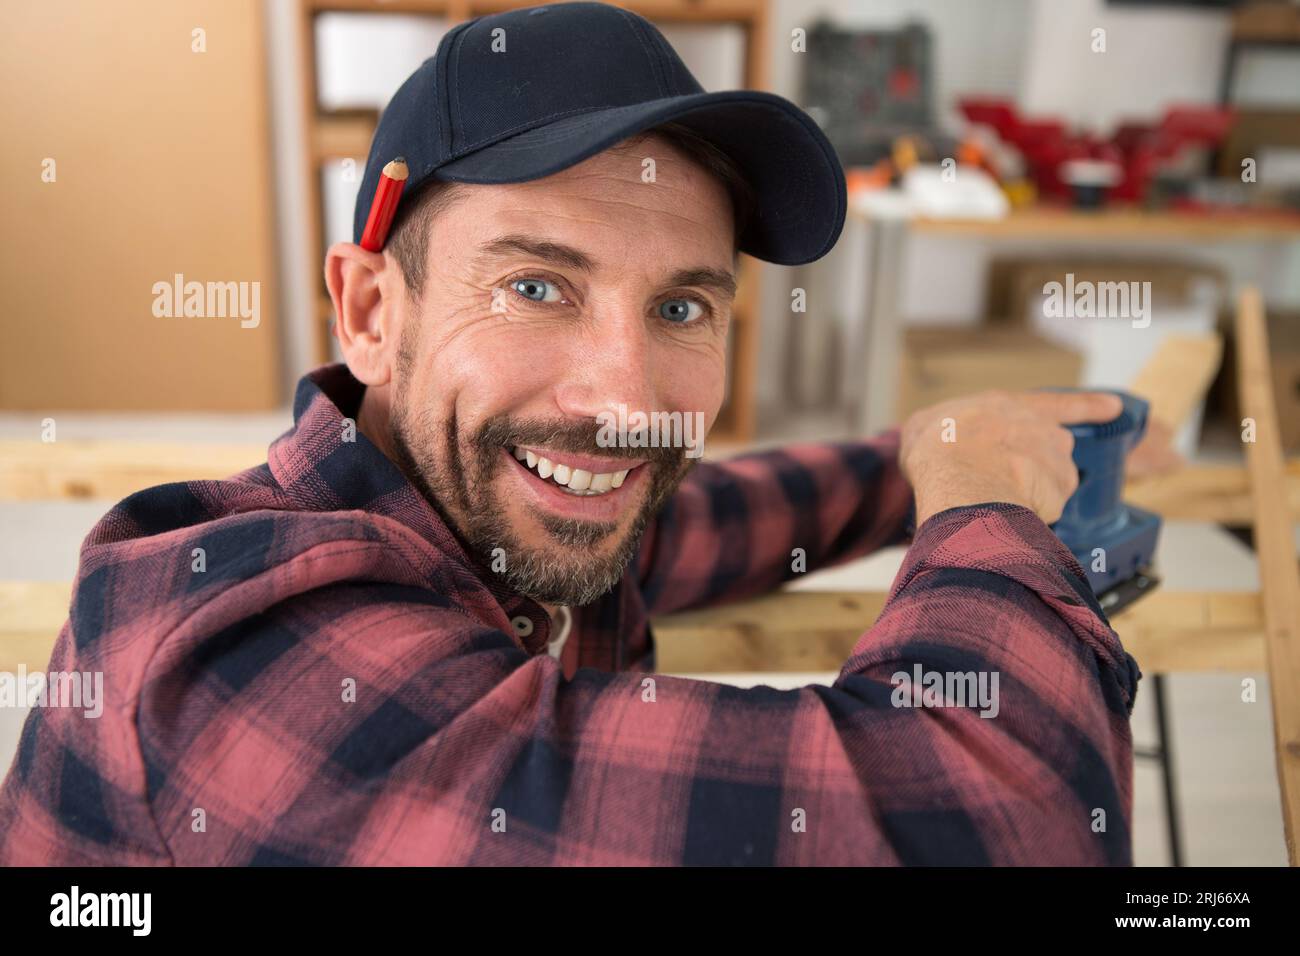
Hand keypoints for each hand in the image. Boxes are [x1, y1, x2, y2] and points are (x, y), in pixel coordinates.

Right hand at [900, 390, 1123, 527]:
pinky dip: (1035, 516)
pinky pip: (1050, 508)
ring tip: (1000, 504)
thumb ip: (941, 429)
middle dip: (1038, 466)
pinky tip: (1008, 518)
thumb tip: (935, 437)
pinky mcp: (1060, 490)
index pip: (1059, 403)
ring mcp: (1053, 458)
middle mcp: (1039, 427)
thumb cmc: (938, 449)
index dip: (1089, 406)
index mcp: (1007, 406)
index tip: (1115, 407)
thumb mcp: (924, 426)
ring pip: (1053, 480)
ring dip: (1036, 493)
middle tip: (1008, 483)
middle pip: (1052, 448)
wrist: (959, 479)